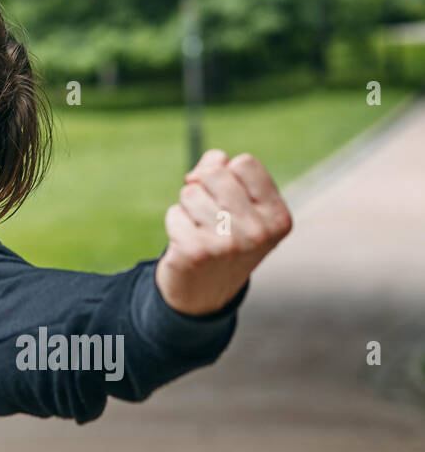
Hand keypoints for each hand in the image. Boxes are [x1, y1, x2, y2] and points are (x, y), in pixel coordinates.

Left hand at [155, 149, 293, 315]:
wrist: (204, 293)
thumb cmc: (221, 238)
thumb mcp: (237, 206)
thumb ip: (225, 172)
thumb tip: (215, 157)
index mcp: (278, 216)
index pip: (245, 163)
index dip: (226, 172)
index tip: (224, 195)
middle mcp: (259, 232)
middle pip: (215, 173)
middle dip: (202, 187)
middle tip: (208, 215)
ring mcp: (228, 243)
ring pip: (190, 192)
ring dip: (187, 207)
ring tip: (199, 230)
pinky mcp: (197, 252)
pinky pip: (174, 213)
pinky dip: (175, 223)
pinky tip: (186, 244)